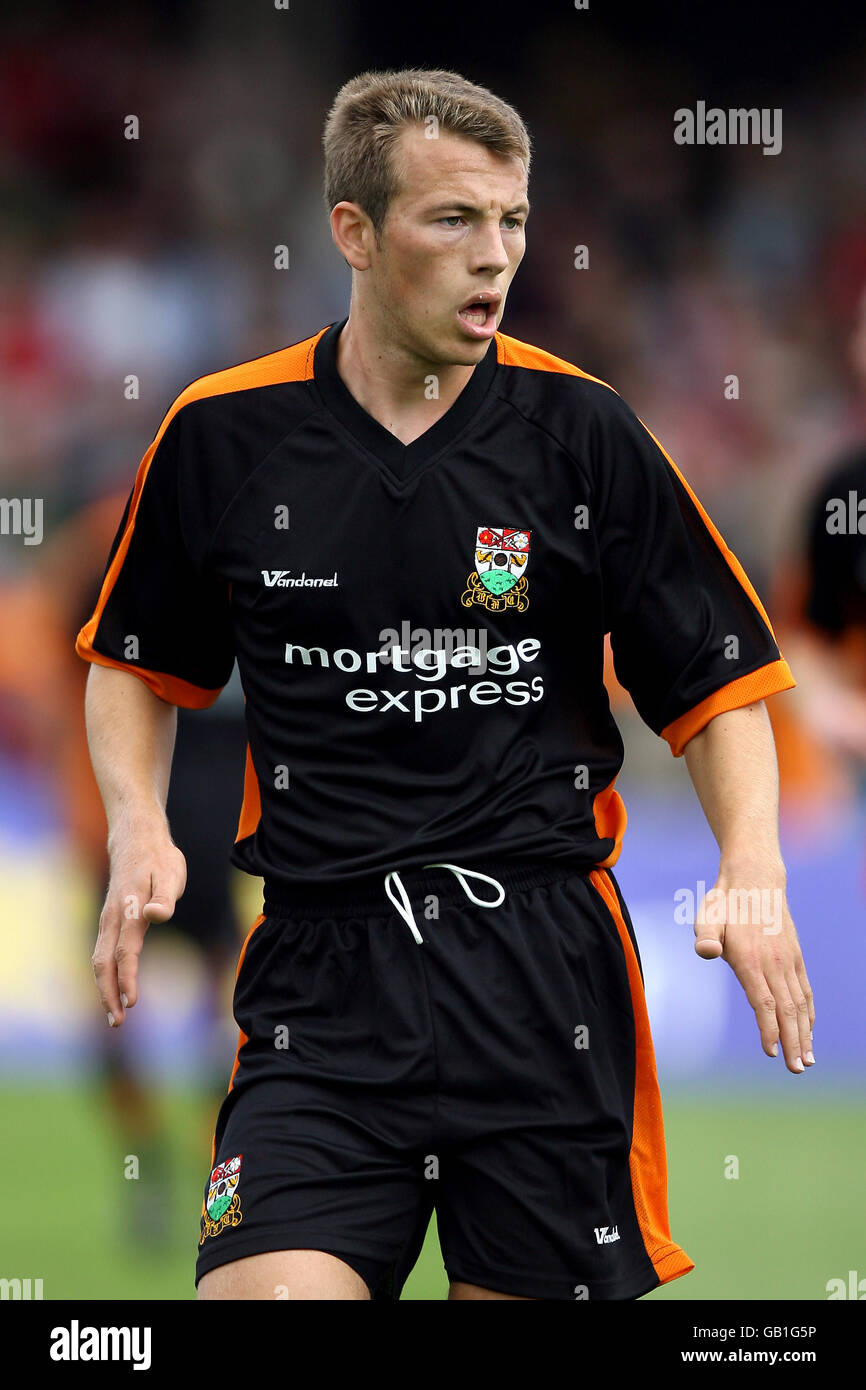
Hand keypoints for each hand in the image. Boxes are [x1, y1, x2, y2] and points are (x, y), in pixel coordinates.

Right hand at [91, 819, 186, 1027]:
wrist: (137, 838)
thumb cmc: (159, 859)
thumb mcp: (170, 873)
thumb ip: (165, 897)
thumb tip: (157, 915)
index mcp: (130, 909)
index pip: (126, 950)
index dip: (128, 977)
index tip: (133, 1001)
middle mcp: (113, 918)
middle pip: (104, 961)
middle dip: (109, 994)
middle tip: (118, 1023)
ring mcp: (108, 920)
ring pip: (99, 959)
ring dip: (105, 988)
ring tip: (115, 1016)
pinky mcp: (109, 921)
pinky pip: (102, 953)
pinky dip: (105, 975)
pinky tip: (114, 990)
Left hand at [693, 875, 814, 1073]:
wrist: (756, 880)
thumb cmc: (725, 903)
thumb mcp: (707, 915)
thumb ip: (705, 936)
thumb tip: (706, 951)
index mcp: (750, 958)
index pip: (764, 1001)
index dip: (769, 1029)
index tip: (771, 1053)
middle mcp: (774, 963)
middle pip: (786, 1009)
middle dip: (792, 1041)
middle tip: (796, 1069)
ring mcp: (788, 960)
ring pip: (800, 1003)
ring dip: (804, 1033)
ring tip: (806, 1060)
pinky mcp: (796, 957)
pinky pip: (805, 990)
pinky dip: (809, 1013)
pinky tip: (809, 1031)